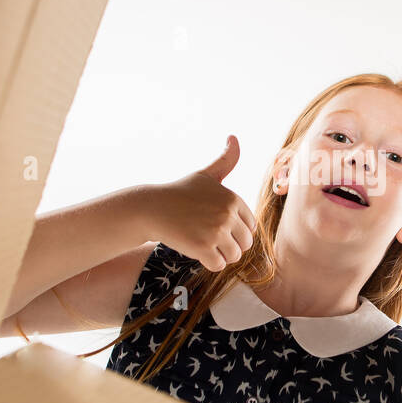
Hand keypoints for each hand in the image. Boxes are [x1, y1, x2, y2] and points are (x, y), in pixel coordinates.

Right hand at [140, 135, 257, 271]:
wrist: (152, 209)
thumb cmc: (180, 193)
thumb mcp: (205, 175)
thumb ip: (225, 160)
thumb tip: (234, 137)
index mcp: (232, 198)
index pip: (250, 227)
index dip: (234, 230)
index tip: (215, 224)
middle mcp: (227, 213)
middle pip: (244, 244)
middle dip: (229, 244)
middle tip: (208, 236)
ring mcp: (216, 231)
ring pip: (234, 256)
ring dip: (219, 255)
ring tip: (202, 243)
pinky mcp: (203, 247)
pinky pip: (219, 265)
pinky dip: (209, 263)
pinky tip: (196, 250)